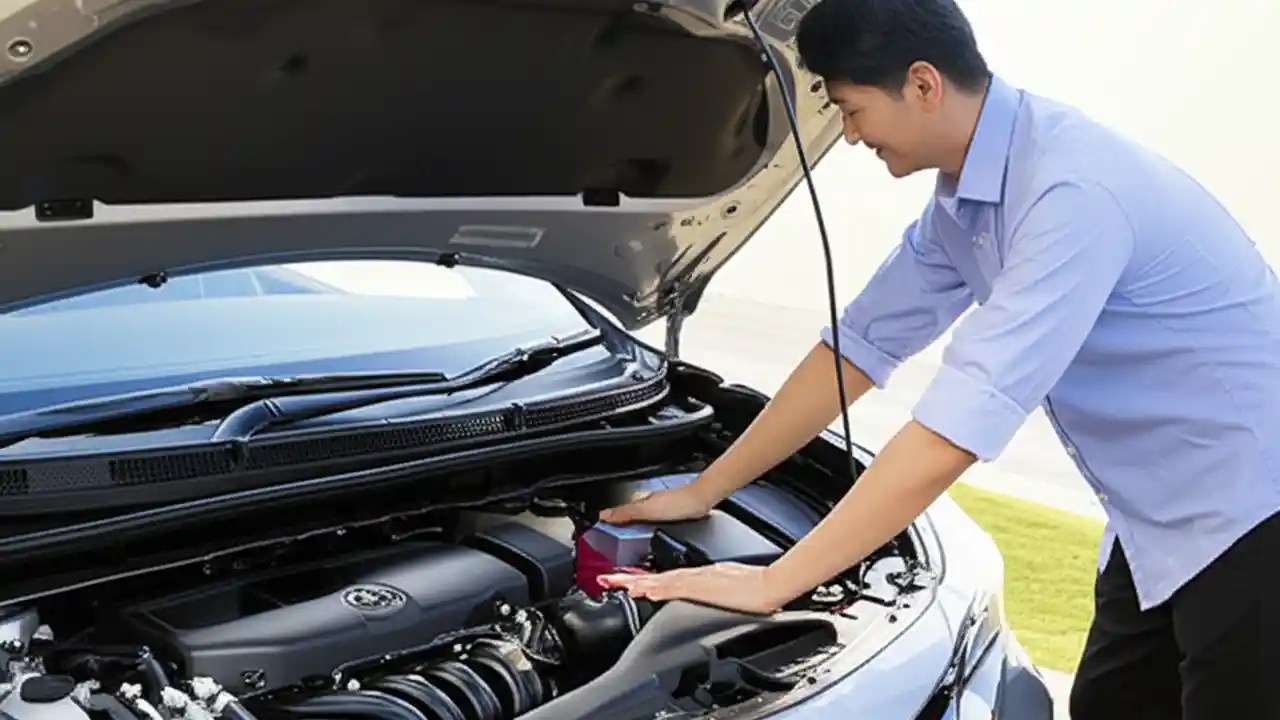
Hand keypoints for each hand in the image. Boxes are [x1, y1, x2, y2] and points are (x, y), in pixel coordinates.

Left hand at [597, 562, 788, 614]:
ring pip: (658, 581)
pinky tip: (646, 590)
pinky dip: (658, 589)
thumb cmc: (750, 586)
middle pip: (652, 577)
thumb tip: (700, 595)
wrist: (765, 585)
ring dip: (636, 583)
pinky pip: (675, 588)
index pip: (660, 578)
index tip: (622, 581)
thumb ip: (708, 590)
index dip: (639, 579)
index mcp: (693, 577)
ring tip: (616, 584)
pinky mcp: (701, 587)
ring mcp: (694, 581)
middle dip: (628, 579)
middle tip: (605, 579)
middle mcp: (690, 577)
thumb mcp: (722, 587)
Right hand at [598, 484, 714, 524]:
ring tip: (628, 534)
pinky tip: (652, 531)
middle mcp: (650, 503)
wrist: (702, 499)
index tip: (599, 526)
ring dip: (634, 523)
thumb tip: (604, 516)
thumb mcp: (647, 511)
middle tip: (610, 533)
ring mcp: (662, 507)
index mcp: (642, 502)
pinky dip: (648, 524)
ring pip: (643, 515)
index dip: (609, 518)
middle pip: (630, 513)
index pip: (620, 511)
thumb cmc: (678, 504)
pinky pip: (655, 519)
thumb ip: (626, 514)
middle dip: (620, 522)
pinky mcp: (673, 512)